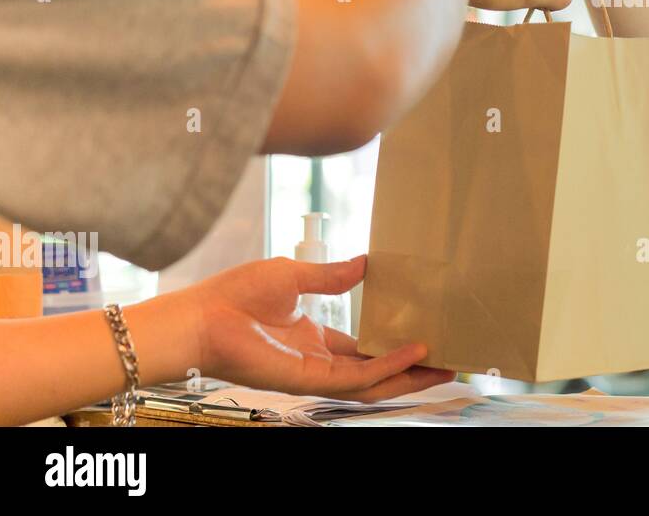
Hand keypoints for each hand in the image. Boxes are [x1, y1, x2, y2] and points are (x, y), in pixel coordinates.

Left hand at [183, 256, 451, 401]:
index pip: (362, 349)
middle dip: (412, 370)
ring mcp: (314, 373)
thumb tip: (367, 263)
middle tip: (448, 361)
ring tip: (445, 367)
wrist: (200, 317)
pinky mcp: (308, 379)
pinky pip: (356, 379)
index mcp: (311, 337)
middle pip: (375, 372)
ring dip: (410, 376)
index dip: (393, 347)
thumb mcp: (293, 275)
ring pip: (373, 384)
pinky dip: (388, 367)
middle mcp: (317, 360)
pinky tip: (414, 354)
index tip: (423, 336)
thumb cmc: (233, 295)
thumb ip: (332, 275)